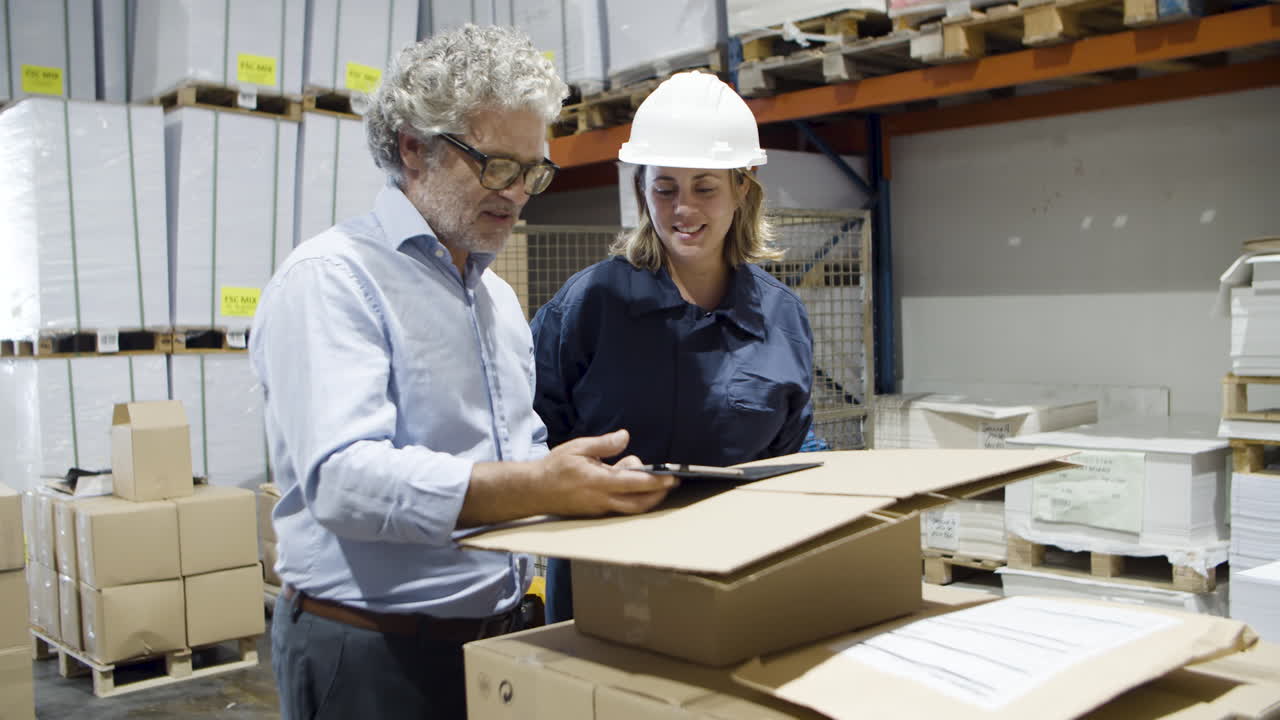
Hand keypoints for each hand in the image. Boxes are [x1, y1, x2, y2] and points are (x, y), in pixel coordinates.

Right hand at [539, 430, 676, 515]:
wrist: (534, 491)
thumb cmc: (555, 467)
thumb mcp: (578, 448)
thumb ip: (604, 444)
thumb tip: (625, 436)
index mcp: (599, 482)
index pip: (635, 483)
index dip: (657, 482)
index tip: (672, 477)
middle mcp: (602, 500)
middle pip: (640, 504)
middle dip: (659, 494)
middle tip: (670, 482)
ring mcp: (600, 510)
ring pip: (632, 508)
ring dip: (645, 496)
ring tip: (635, 471)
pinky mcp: (597, 513)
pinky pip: (620, 508)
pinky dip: (630, 497)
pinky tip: (623, 480)